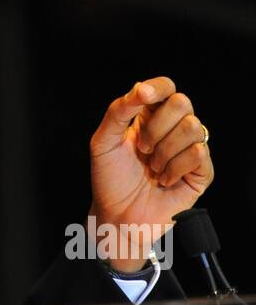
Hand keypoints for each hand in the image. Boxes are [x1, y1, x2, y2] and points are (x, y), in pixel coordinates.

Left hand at [88, 78, 213, 271]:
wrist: (117, 216)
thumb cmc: (110, 180)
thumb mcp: (103, 141)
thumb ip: (118, 111)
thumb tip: (141, 88)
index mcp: (149, 116)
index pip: (165, 88)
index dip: (158, 87)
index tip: (143, 97)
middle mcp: (172, 129)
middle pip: (182, 103)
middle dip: (156, 127)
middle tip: (142, 149)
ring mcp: (189, 149)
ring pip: (192, 127)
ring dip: (165, 150)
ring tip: (153, 168)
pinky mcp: (201, 172)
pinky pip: (199, 153)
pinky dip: (176, 167)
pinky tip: (165, 180)